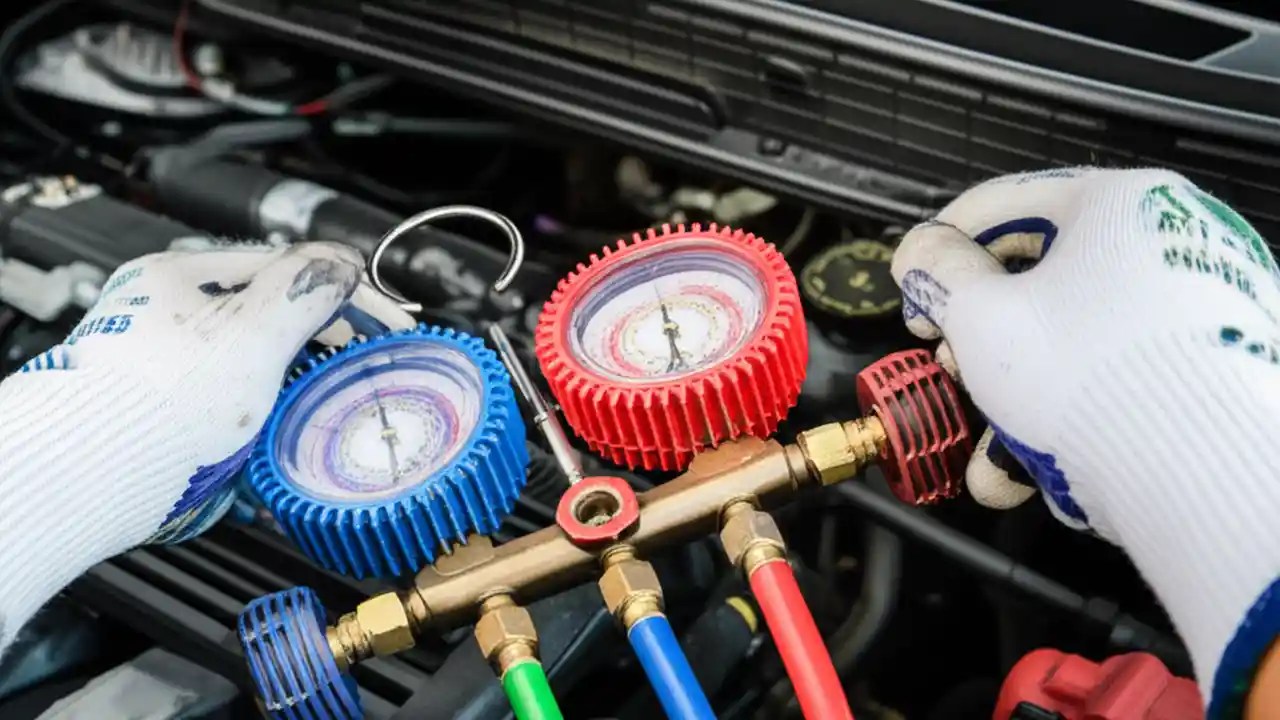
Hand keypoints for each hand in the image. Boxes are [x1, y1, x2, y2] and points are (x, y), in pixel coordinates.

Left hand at [0, 242, 407, 647]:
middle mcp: (162, 317)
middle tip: (356, 361)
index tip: (382, 320)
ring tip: (316, 404)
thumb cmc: (153, 406)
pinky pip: (228, 409)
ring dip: (290, 384)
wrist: (90, 481)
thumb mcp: (251, 334)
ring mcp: (159, 367)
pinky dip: (260, 420)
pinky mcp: (161, 416)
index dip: (345, 293)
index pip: (283, 269)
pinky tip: (274, 439)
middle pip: (266, 317)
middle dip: (317, 340)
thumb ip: (303, 290)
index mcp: (178, 280)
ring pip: (249, 365)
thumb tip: (340, 263)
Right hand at [891, 167, 1279, 712]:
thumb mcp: (981, 318)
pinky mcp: (1211, 366)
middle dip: (981, 341)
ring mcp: (1198, 306)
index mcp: (1118, 202)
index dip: (940, 253)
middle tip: (953, 367)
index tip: (917, 295)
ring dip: (1014, 397)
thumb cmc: (1095, 378)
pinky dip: (1069, 416)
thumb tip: (921, 252)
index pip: (1001, 205)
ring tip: (987, 448)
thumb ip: (936, 274)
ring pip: (1074, 343)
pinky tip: (1026, 468)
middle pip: (1039, 281)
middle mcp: (1169, 240)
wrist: (1202, 474)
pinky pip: (1115, 379)